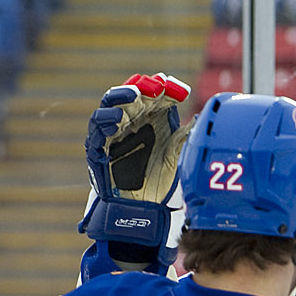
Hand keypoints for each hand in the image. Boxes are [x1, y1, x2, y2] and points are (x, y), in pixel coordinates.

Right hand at [79, 73, 191, 279]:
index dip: (167, 88)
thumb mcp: (176, 155)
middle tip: (158, 87)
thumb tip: (199, 117)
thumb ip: (184, 136)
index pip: (156, 94)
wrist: (143, 208)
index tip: (182, 91)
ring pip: (112, 103)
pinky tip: (117, 119)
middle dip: (145, 87)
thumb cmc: (159, 180)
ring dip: (122, 95)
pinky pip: (97, 128)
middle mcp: (133, 121)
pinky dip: (105, 120)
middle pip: (134, 93)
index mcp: (152, 119)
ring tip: (135, 95)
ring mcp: (115, 131)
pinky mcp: (99, 147)